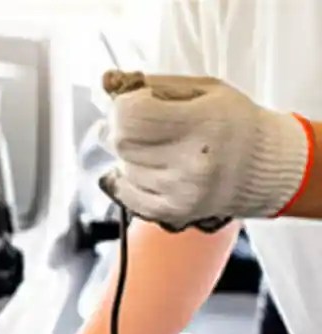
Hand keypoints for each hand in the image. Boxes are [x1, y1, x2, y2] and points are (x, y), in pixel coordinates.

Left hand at [99, 70, 312, 230]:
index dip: (122, 106)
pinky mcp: (174, 213)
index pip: (131, 116)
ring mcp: (181, 191)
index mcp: (203, 122)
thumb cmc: (233, 122)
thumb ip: (154, 84)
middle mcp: (192, 161)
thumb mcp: (204, 89)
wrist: (265, 167)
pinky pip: (126, 195)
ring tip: (160, 148)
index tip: (133, 103)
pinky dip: (130, 179)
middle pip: (121, 143)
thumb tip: (107, 80)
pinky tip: (150, 168)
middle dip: (122, 129)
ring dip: (130, 155)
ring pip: (123, 168)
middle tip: (142, 125)